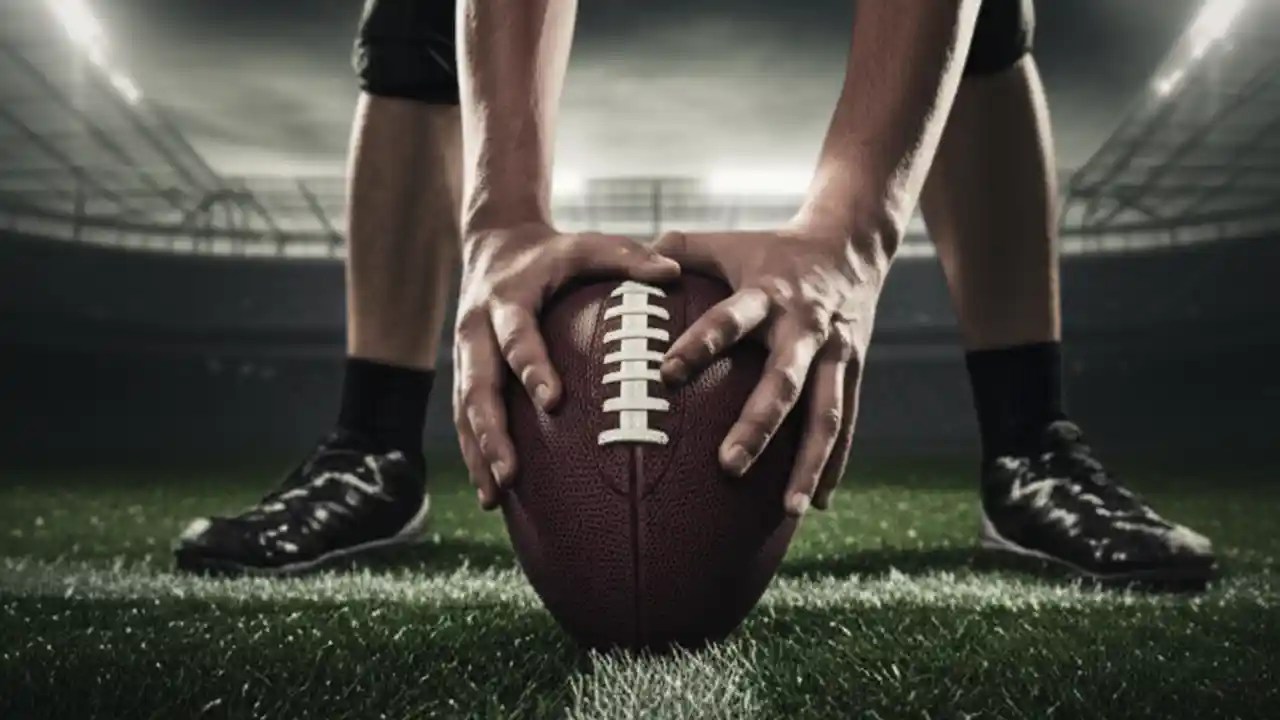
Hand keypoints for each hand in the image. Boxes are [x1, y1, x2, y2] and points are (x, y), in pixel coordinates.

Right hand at [455, 221, 680, 508]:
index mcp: (506, 300)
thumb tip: (674, 272)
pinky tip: (491, 494)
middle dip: (490, 432)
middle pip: (476, 386)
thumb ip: (626, 258)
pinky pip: (464, 419)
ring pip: (463, 411)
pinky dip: (475, 455)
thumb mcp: (585, 245)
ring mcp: (465, 355)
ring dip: (477, 454)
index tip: (552, 401)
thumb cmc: (552, 251)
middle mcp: (476, 329)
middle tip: (511, 472)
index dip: (531, 366)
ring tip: (495, 497)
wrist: (494, 242)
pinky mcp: (465, 373)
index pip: (516, 336)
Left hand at [653, 218, 889, 515]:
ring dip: (808, 463)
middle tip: (729, 466)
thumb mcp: (727, 244)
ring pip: (826, 415)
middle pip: (783, 381)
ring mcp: (835, 354)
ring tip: (789, 510)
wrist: (851, 244)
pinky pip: (845, 425)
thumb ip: (677, 251)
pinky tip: (815, 505)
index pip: (730, 319)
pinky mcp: (854, 372)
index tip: (666, 373)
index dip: (700, 343)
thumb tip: (624, 264)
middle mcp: (804, 327)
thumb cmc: (770, 250)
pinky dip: (832, 465)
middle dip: (759, 425)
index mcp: (767, 294)